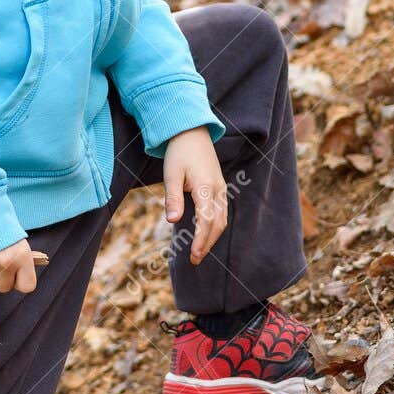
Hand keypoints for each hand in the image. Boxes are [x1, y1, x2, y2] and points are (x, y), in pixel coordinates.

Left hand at [163, 128, 227, 263]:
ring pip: (222, 219)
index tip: (193, 256)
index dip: (201, 240)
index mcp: (205, 186)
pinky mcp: (219, 187)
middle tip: (194, 260)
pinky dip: (215, 226)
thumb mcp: (171, 174)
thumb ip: (173, 198)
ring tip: (199, 251)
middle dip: (207, 244)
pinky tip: (205, 234)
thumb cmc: (179, 152)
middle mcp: (217, 189)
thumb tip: (173, 221)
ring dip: (212, 237)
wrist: (192, 133)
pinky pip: (221, 212)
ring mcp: (221, 188)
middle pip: (217, 224)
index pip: (207, 220)